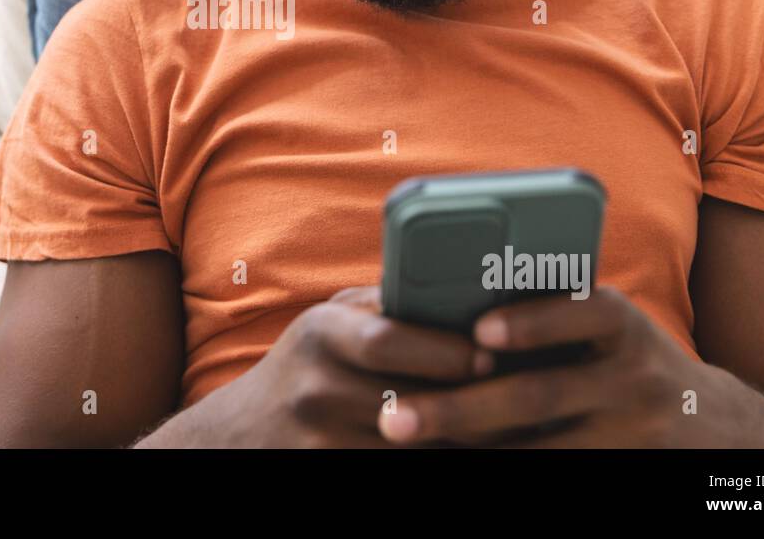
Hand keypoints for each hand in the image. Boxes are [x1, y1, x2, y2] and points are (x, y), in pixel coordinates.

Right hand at [140, 284, 492, 446]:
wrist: (241, 437)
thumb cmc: (306, 367)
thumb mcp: (331, 324)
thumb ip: (386, 307)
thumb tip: (465, 289)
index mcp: (320, 332)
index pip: (389, 340)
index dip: (446, 351)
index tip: (491, 358)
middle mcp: (314, 387)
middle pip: (410, 402)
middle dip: (470, 405)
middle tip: (522, 400)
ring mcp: (319, 441)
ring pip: (412, 448)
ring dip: (465, 444)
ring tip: (510, 432)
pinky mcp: (328, 475)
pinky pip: (398, 474)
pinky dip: (438, 462)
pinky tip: (469, 451)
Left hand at [376, 285, 763, 446]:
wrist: (717, 425)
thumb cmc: (624, 358)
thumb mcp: (605, 327)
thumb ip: (547, 316)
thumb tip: (449, 319)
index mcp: (619, 322)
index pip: (581, 312)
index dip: (532, 322)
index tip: (479, 331)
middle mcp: (631, 375)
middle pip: (536, 396)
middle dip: (459, 408)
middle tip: (395, 417)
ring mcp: (632, 432)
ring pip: (536, 452)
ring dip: (468, 453)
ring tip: (408, 445)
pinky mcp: (627, 471)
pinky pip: (553, 479)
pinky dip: (500, 473)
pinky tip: (453, 468)